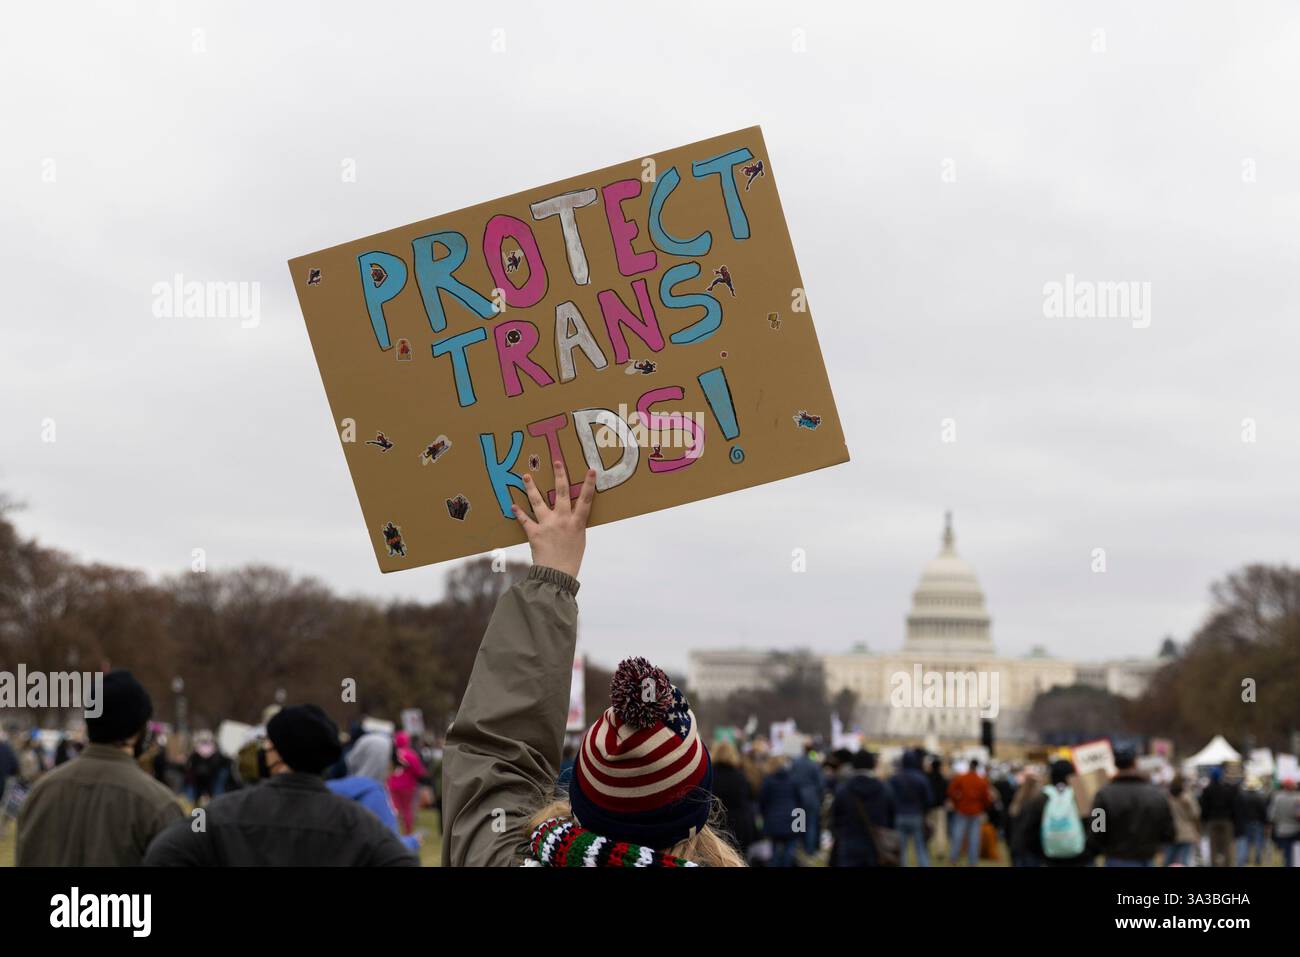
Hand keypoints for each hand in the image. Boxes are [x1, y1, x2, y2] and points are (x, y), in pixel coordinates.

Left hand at [514, 459, 595, 579]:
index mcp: (577, 523)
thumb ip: (575, 526)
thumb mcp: (579, 540)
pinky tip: (513, 506)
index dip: (589, 484)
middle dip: (559, 475)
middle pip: (561, 493)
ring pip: (538, 501)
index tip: (590, 470)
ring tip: (526, 476)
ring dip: (531, 488)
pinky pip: (525, 521)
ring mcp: (547, 525)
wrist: (557, 575)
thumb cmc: (571, 560)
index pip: (586, 500)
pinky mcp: (534, 533)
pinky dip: (518, 513)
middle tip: (556, 461)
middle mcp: (562, 520)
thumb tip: (571, 517)